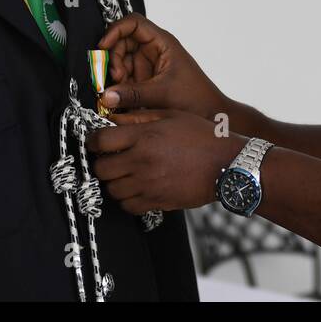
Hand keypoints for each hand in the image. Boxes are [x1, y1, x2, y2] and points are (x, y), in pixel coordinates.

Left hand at [87, 109, 245, 213]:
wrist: (227, 165)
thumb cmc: (202, 136)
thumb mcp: (172, 115)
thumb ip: (140, 117)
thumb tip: (113, 118)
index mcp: (145, 135)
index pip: (100, 140)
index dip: (93, 141)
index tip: (96, 142)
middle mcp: (142, 160)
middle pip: (101, 168)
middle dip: (101, 163)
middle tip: (109, 159)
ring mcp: (149, 184)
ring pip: (112, 189)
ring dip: (114, 182)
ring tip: (123, 174)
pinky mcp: (157, 201)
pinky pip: (128, 206)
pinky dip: (127, 199)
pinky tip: (135, 188)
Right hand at [97, 14, 230, 121]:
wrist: (210, 117)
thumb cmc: (196, 100)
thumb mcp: (162, 94)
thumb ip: (132, 94)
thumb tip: (106, 95)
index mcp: (162, 43)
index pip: (134, 23)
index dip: (116, 31)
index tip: (103, 46)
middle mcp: (154, 50)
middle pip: (122, 42)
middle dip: (114, 58)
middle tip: (115, 76)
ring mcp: (148, 65)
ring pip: (121, 61)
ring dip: (115, 73)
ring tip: (118, 90)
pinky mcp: (145, 81)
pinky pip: (125, 77)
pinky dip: (119, 86)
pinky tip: (121, 97)